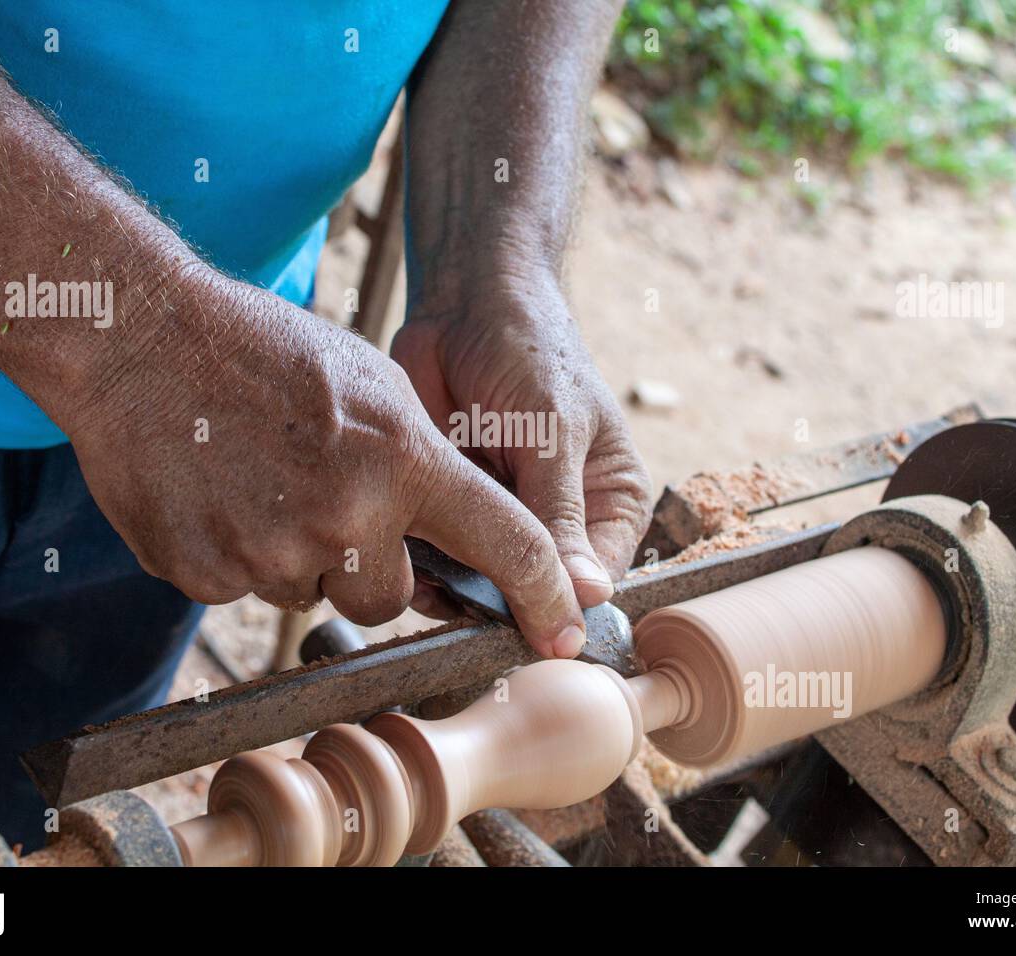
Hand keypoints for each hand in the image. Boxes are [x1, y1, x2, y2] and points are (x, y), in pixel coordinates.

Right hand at [63, 270, 588, 657]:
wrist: (140, 341)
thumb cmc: (265, 349)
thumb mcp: (375, 381)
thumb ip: (420, 461)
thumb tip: (450, 527)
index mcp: (405, 462)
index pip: (506, 545)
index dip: (542, 594)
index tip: (560, 632)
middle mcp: (347, 520)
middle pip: (388, 599)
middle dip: (367, 564)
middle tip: (328, 500)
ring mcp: (271, 555)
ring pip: (314, 594)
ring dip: (299, 557)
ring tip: (261, 481)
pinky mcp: (205, 575)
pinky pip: (245, 591)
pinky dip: (238, 555)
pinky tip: (218, 494)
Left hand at [391, 275, 652, 606]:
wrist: (465, 304)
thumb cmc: (531, 354)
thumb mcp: (553, 432)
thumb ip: (561, 514)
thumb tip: (586, 599)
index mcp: (609, 506)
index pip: (594, 583)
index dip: (560, 607)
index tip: (521, 619)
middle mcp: (560, 522)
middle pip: (536, 591)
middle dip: (501, 602)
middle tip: (464, 601)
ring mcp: (503, 519)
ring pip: (483, 583)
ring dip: (455, 588)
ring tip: (429, 573)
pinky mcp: (451, 510)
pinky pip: (439, 560)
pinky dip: (423, 565)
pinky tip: (405, 555)